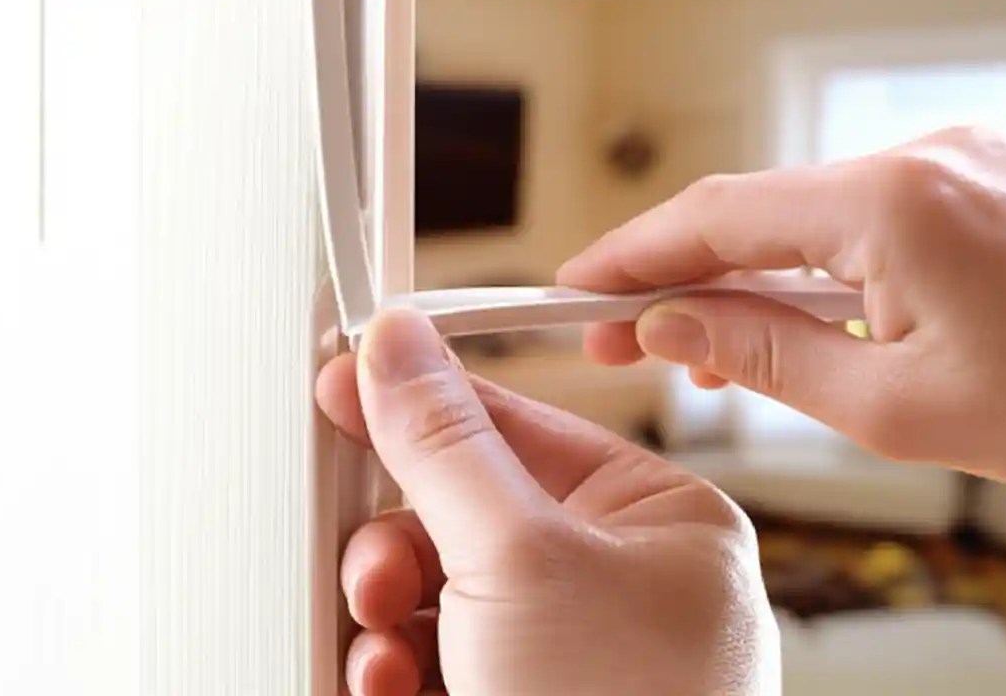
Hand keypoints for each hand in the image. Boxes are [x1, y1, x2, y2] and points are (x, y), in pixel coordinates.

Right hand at [316, 310, 778, 695]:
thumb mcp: (520, 560)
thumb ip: (445, 446)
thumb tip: (397, 344)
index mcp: (658, 525)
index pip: (523, 427)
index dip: (428, 403)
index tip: (347, 379)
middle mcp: (621, 585)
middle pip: (470, 515)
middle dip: (404, 546)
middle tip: (374, 571)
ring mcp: (570, 655)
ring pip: (439, 593)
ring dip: (391, 616)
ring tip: (384, 649)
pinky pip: (434, 657)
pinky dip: (397, 668)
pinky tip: (387, 687)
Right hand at [559, 127, 1005, 485]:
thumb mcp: (894, 409)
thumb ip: (765, 355)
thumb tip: (672, 324)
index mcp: (894, 204)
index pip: (720, 217)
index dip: (634, 255)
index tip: (576, 290)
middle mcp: (921, 155)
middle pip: (757, 209)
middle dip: (682, 274)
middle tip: (623, 338)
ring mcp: (955, 156)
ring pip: (808, 212)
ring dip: (749, 275)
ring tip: (704, 350)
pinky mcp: (978, 175)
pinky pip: (865, 212)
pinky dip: (814, 263)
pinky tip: (792, 317)